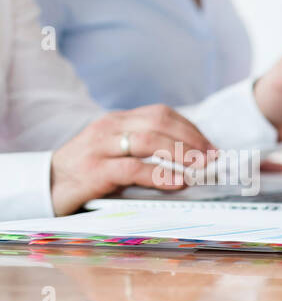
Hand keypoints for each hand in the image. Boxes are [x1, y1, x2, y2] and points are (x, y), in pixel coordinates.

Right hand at [50, 107, 215, 215]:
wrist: (47, 185)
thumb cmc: (89, 172)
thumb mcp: (118, 154)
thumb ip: (148, 153)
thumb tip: (191, 164)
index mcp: (119, 121)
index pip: (162, 114)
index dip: (192, 130)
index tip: (212, 148)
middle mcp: (110, 128)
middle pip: (159, 123)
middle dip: (192, 140)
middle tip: (214, 159)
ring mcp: (101, 147)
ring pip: (148, 140)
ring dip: (181, 154)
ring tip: (202, 168)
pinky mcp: (95, 171)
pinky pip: (132, 168)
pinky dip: (159, 174)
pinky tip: (177, 182)